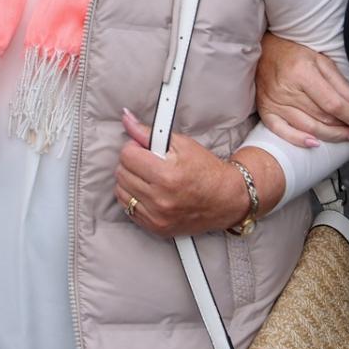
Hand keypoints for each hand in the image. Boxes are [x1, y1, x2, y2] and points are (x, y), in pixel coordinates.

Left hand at [114, 110, 249, 237]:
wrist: (228, 199)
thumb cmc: (207, 170)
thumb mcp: (183, 144)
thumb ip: (149, 133)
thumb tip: (127, 120)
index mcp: (167, 176)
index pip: (127, 155)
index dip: (134, 147)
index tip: (142, 148)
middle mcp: (160, 199)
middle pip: (121, 173)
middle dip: (132, 163)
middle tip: (147, 161)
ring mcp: (157, 217)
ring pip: (121, 191)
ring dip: (130, 181)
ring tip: (148, 177)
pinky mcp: (156, 227)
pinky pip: (128, 209)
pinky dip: (135, 198)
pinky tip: (149, 192)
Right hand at [255, 33, 348, 146]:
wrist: (264, 52)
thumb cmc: (295, 55)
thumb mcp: (322, 62)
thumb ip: (343, 86)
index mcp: (303, 73)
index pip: (332, 103)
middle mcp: (287, 90)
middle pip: (322, 117)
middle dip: (345, 126)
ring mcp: (275, 103)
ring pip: (308, 127)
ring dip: (331, 135)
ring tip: (347, 136)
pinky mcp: (266, 111)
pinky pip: (282, 131)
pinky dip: (299, 140)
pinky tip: (315, 144)